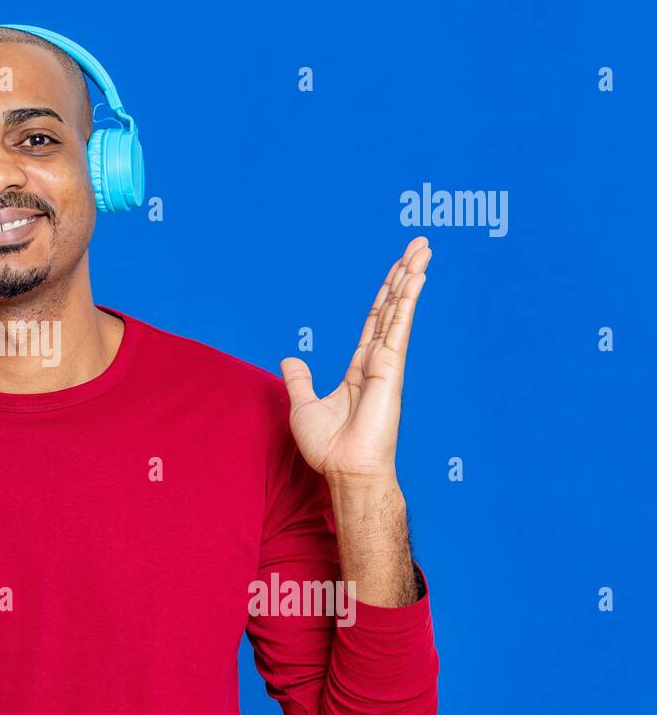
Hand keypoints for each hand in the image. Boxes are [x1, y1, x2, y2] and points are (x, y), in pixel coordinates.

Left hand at [279, 237, 431, 485]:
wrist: (344, 470)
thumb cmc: (329, 448)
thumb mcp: (303, 406)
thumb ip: (300, 380)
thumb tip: (289, 359)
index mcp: (360, 368)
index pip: (375, 321)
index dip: (385, 294)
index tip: (398, 269)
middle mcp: (378, 361)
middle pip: (393, 307)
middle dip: (405, 275)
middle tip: (419, 245)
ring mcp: (388, 363)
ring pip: (399, 310)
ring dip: (411, 277)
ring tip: (423, 248)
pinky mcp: (391, 368)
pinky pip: (399, 326)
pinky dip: (407, 300)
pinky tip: (416, 276)